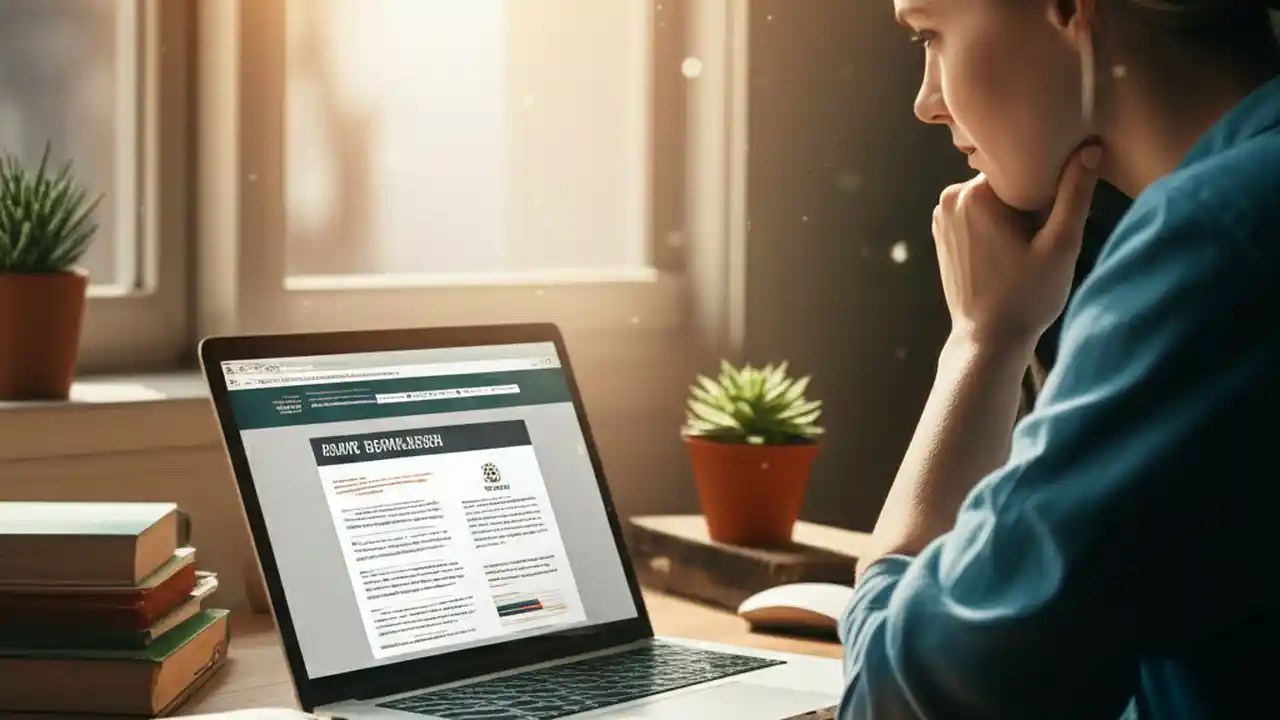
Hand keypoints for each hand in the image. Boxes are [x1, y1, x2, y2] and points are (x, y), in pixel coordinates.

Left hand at [932, 144, 1102, 350]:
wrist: (988, 340)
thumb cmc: (1026, 297)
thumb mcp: (1060, 245)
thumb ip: (1075, 195)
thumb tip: (1090, 148)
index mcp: (973, 193)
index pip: (1022, 165)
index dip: (1046, 187)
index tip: (1055, 214)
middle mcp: (950, 199)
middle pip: (1007, 182)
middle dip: (1030, 202)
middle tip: (1043, 237)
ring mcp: (942, 217)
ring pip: (994, 198)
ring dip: (1015, 214)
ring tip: (1028, 247)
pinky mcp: (943, 234)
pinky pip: (980, 215)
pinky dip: (998, 226)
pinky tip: (1011, 253)